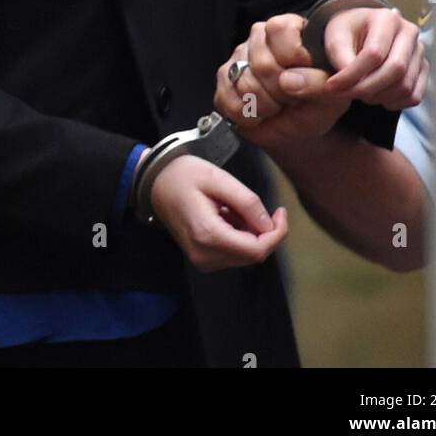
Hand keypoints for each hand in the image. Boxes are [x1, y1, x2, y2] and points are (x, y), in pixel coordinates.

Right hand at [140, 150, 288, 272]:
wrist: (155, 184)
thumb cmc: (182, 176)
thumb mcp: (217, 178)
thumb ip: (246, 201)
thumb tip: (268, 224)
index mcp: (208, 234)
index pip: (256, 250)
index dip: (276, 234)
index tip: (281, 212)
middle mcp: (205, 255)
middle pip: (253, 255)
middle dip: (265, 232)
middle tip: (260, 206)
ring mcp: (202, 259)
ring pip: (245, 255)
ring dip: (251, 233)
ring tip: (234, 207)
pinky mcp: (203, 258)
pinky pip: (233, 253)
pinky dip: (240, 236)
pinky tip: (228, 216)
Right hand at [214, 14, 352, 149]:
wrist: (296, 128)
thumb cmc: (315, 105)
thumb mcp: (331, 97)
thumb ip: (319, 84)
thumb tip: (289, 81)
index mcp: (291, 30)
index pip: (280, 29)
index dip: (293, 57)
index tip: (307, 77)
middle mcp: (260, 37)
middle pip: (262, 64)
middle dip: (281, 93)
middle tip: (293, 100)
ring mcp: (239, 56)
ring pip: (244, 84)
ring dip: (266, 107)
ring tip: (277, 107)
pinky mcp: (224, 78)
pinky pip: (229, 99)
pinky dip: (247, 115)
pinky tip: (260, 113)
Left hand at [320, 7, 428, 109]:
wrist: (362, 30)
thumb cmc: (349, 31)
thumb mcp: (336, 37)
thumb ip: (340, 57)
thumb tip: (348, 82)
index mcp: (387, 19)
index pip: (374, 53)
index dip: (352, 75)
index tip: (333, 86)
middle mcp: (409, 33)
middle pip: (395, 69)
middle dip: (367, 89)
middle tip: (347, 94)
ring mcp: (419, 52)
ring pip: (405, 85)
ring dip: (379, 97)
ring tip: (359, 93)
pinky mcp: (422, 69)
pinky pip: (414, 95)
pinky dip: (394, 103)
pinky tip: (377, 97)